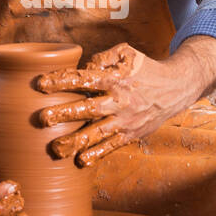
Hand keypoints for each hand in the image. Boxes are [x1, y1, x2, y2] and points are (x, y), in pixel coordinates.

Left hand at [33, 38, 215, 166]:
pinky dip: (98, 154)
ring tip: (56, 149)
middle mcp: (120, 101)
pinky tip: (81, 161)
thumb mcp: (127, 54)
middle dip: (65, 114)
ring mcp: (125, 120)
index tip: (40, 84)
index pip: (85, 79)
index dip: (62, 81)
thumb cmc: (144, 69)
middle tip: (42, 119)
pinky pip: (112, 146)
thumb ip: (104, 57)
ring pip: (98, 132)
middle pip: (89, 108)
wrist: (175, 89)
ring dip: (76, 141)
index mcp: (116, 79)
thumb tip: (84, 67)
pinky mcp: (131, 134)